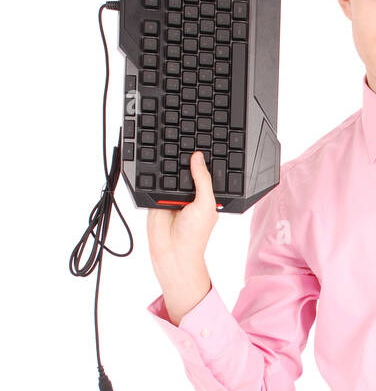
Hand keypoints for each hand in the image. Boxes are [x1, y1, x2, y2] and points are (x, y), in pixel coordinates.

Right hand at [146, 151, 218, 274]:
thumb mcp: (206, 203)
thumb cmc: (194, 235)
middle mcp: (188, 195)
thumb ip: (202, 179)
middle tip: (184, 139)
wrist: (172, 251)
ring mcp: (171, 196)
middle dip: (184, 160)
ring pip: (169, 174)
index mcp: (204, 196)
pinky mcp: (155, 198)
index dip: (203, 161)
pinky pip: (154, 182)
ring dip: (169, 166)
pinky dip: (154, 175)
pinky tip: (157, 163)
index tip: (202, 143)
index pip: (203, 174)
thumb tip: (198, 157)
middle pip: (185, 171)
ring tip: (170, 147)